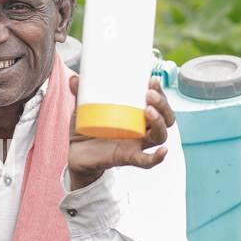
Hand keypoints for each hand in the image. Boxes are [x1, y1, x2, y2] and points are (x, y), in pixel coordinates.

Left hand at [67, 73, 174, 190]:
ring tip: (149, 110)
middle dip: (162, 104)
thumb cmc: (87, 129)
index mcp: (136, 115)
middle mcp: (141, 129)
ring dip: (159, 122)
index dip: (159, 91)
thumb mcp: (83, 109)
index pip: (157, 102)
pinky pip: (147, 161)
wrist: (77, 155)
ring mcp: (136, 144)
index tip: (152, 79)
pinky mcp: (127, 157)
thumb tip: (74, 78)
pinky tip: (163, 151)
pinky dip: (157, 157)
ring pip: (159, 135)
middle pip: (165, 118)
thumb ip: (80, 94)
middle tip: (149, 94)